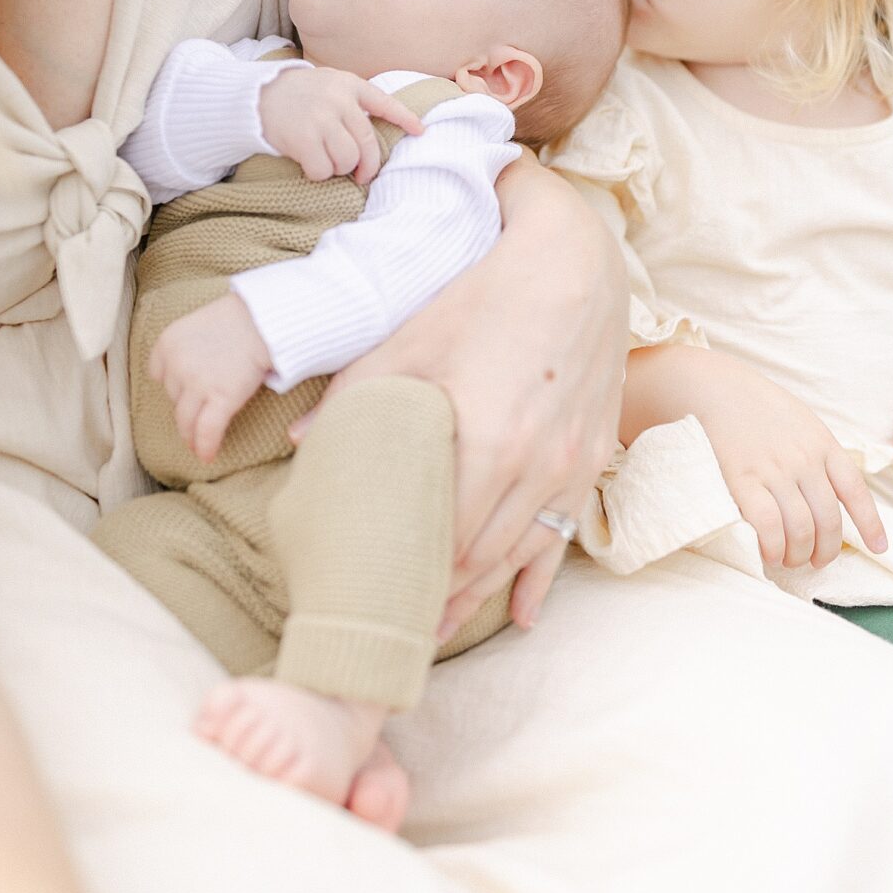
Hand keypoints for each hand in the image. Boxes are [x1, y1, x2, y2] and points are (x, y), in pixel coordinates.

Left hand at [149, 293, 270, 461]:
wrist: (266, 321)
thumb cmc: (242, 319)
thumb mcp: (202, 323)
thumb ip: (189, 347)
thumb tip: (194, 370)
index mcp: (168, 343)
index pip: (158, 373)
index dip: (173, 383)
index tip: (184, 390)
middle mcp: (176, 364)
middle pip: (174, 396)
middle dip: (187, 405)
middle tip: (199, 414)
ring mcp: (197, 383)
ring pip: (185, 420)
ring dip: (191, 434)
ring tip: (198, 444)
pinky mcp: (220, 399)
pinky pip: (207, 431)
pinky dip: (206, 446)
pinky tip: (208, 456)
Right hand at [259, 66, 421, 185]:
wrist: (252, 96)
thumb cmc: (295, 96)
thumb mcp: (326, 86)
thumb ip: (349, 103)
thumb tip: (371, 141)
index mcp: (347, 84)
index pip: (384, 102)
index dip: (404, 118)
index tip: (420, 131)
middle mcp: (337, 99)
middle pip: (367, 144)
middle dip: (368, 166)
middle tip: (362, 176)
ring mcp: (320, 118)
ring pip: (348, 159)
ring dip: (339, 169)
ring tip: (326, 162)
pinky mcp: (302, 137)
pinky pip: (323, 169)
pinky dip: (319, 174)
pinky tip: (309, 165)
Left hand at [293, 155, 624, 630]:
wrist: (580, 262)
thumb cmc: (487, 293)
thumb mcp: (414, 336)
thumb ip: (356, 395)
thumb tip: (299, 442)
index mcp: (489, 442)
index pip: (442, 540)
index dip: (406, 578)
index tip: (371, 604)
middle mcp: (537, 467)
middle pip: (478, 560)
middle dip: (435, 597)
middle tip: (392, 629)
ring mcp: (571, 468)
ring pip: (518, 556)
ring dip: (477, 596)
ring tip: (436, 630)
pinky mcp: (593, 460)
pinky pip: (566, 537)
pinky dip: (538, 579)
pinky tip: (522, 614)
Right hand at [622, 343, 887, 568]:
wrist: (711, 388)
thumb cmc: (754, 407)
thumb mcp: (799, 420)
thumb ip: (817, 452)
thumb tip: (833, 488)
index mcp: (822, 443)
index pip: (855, 490)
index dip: (871, 523)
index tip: (879, 547)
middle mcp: (803, 459)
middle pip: (829, 519)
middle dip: (827, 550)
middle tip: (817, 561)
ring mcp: (773, 470)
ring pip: (801, 528)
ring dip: (799, 554)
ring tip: (791, 561)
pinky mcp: (742, 480)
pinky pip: (768, 525)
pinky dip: (773, 547)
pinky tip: (770, 555)